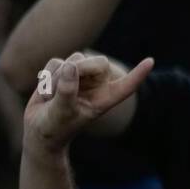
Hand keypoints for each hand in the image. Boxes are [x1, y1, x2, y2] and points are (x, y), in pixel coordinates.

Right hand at [23, 53, 152, 155]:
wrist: (38, 128)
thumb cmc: (55, 127)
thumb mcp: (62, 113)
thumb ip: (67, 92)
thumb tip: (72, 67)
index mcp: (105, 99)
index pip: (126, 86)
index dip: (138, 74)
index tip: (151, 61)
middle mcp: (96, 86)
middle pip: (98, 62)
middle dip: (79, 69)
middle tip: (60, 88)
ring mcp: (80, 77)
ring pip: (74, 59)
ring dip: (57, 78)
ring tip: (52, 97)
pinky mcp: (63, 71)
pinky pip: (55, 62)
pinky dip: (46, 76)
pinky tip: (46, 92)